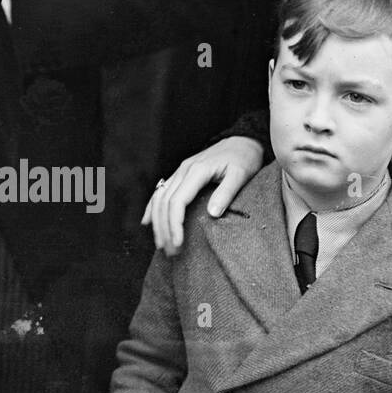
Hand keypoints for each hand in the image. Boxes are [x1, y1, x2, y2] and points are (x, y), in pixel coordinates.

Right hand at [141, 136, 263, 254]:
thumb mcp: (241, 174)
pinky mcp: (180, 175)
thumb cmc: (244, 158)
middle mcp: (183, 170)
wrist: (242, 141)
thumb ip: (226, 192)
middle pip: (164, 202)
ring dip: (157, 222)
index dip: (174, 223)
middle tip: (170, 251)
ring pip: (159, 197)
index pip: (177, 201)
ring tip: (160, 243)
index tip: (177, 243)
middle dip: (164, 228)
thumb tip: (212, 213)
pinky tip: (147, 221)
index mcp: (196, 171)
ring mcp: (179, 172)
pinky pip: (160, 191)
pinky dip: (152, 207)